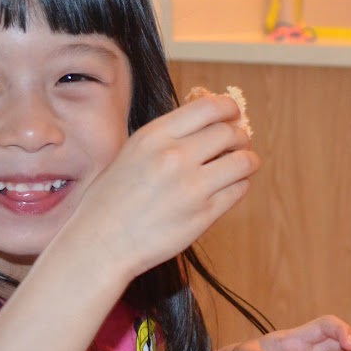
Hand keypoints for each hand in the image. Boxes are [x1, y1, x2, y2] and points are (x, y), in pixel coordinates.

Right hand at [62, 93, 257, 282]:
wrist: (101, 242)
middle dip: (240, 136)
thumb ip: (168, 136)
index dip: (228, 108)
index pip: (209, 107)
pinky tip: (231, 186)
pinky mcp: (203, 215)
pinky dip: (240, 185)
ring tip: (243, 164)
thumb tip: (208, 119)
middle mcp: (175, 157)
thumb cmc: (112, 198)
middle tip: (239, 143)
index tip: (233, 114)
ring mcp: (191, 187)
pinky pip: (238, 190)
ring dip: (248, 160)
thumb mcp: (133, 152)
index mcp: (155, 136)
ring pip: (243, 162)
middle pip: (230, 133)